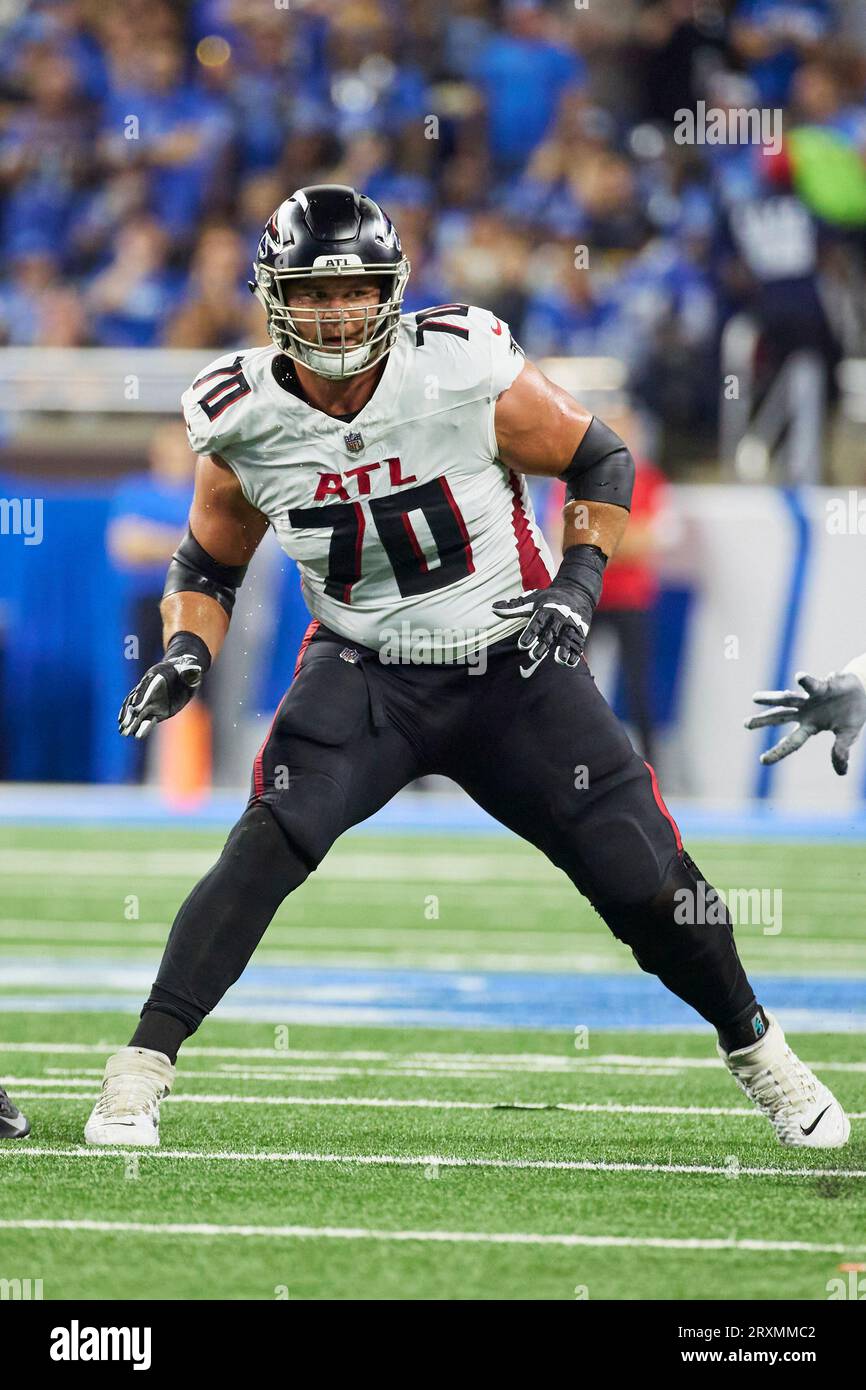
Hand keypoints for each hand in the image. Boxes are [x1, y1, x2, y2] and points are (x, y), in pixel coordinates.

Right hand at [119, 634, 209, 738]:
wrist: (181, 672)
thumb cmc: (186, 670)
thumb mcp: (190, 669)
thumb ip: (191, 671)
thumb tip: (196, 669)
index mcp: (157, 675)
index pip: (147, 687)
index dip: (141, 698)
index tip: (135, 709)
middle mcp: (150, 688)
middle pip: (138, 701)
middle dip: (132, 714)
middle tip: (124, 725)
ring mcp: (150, 699)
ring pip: (138, 711)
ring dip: (131, 721)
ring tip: (123, 733)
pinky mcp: (155, 709)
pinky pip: (145, 717)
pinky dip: (137, 724)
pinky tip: (129, 732)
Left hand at [493, 547, 602, 677]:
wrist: (578, 590)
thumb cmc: (550, 597)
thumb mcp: (532, 599)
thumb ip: (513, 607)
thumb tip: (494, 608)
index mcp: (546, 608)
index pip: (536, 622)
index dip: (529, 634)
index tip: (522, 645)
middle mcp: (560, 616)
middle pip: (550, 632)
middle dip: (543, 644)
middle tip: (535, 656)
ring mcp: (572, 623)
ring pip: (567, 637)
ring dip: (563, 648)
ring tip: (559, 660)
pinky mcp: (581, 630)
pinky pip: (578, 642)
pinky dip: (575, 652)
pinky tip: (570, 662)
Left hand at [745, 671, 865, 774]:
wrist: (863, 692)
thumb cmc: (851, 714)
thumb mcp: (848, 735)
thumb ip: (841, 751)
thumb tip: (841, 773)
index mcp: (810, 726)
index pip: (791, 742)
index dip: (778, 751)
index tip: (762, 761)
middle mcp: (805, 712)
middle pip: (780, 717)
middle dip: (764, 721)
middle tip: (746, 724)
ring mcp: (810, 698)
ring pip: (787, 698)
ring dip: (772, 698)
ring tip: (754, 698)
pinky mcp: (822, 685)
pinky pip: (813, 684)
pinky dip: (808, 681)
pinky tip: (800, 677)